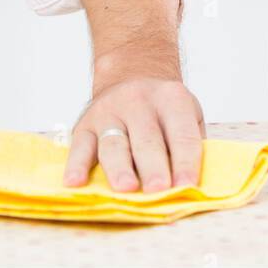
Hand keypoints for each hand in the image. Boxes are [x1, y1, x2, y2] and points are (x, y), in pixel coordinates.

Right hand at [63, 76, 206, 191]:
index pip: (183, 134)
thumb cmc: (164, 110)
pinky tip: (76, 183)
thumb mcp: (187, 114)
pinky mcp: (85, 125)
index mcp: (172, 98)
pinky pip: (80, 147)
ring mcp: (109, 112)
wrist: (132, 77)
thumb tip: (190, 185)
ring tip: (127, 189)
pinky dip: (76, 166)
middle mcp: (139, 102)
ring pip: (114, 145)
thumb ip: (190, 145)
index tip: (188, 186)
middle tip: (159, 190)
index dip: (186, 161)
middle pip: (147, 140)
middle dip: (154, 167)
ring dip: (120, 169)